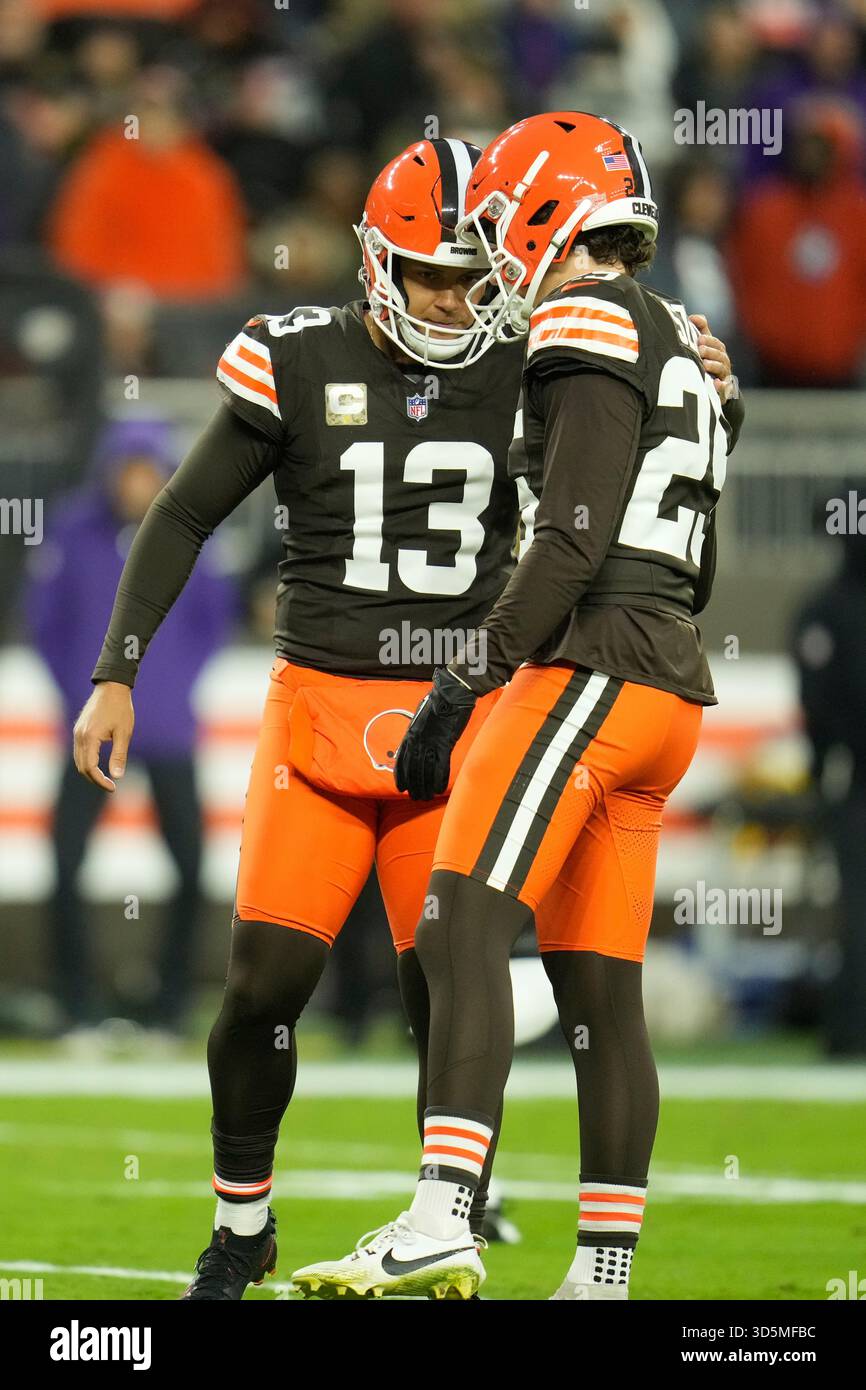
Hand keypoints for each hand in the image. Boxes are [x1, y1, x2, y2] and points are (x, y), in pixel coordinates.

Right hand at [73, 681, 134, 790]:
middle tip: (110, 785)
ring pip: (78, 760)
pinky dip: (87, 761)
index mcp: (90, 738)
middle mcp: (79, 736)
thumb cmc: (120, 709)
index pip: (90, 768)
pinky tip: (99, 764)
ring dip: (90, 772)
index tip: (113, 787)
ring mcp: (77, 733)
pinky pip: (79, 751)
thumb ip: (119, 755)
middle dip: (94, 779)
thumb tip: (117, 776)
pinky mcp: (79, 730)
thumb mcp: (124, 733)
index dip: (100, 781)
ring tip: (105, 778)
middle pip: (81, 767)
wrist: (111, 687)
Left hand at [394, 667, 476, 800]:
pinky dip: (440, 780)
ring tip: (426, 798)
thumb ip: (418, 732)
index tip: (400, 788)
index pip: (401, 760)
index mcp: (410, 734)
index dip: (400, 776)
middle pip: (413, 769)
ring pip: (425, 771)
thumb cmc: (438, 703)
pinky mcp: (445, 744)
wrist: (451, 694)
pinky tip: (439, 790)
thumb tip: (416, 742)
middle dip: (413, 786)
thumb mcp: (421, 718)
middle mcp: (418, 741)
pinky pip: (441, 767)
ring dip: (425, 787)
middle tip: (415, 797)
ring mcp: (431, 743)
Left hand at [690, 313, 735, 402]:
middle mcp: (723, 363)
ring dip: (714, 366)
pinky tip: (717, 384)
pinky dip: (722, 386)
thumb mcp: (704, 347)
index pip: (716, 344)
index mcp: (718, 352)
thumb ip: (700, 331)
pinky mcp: (724, 391)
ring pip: (722, 369)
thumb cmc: (706, 363)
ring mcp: (724, 377)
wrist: (713, 389)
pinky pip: (725, 389)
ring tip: (704, 364)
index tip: (699, 338)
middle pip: (720, 355)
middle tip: (700, 349)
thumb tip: (693, 317)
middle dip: (710, 351)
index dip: (709, 340)